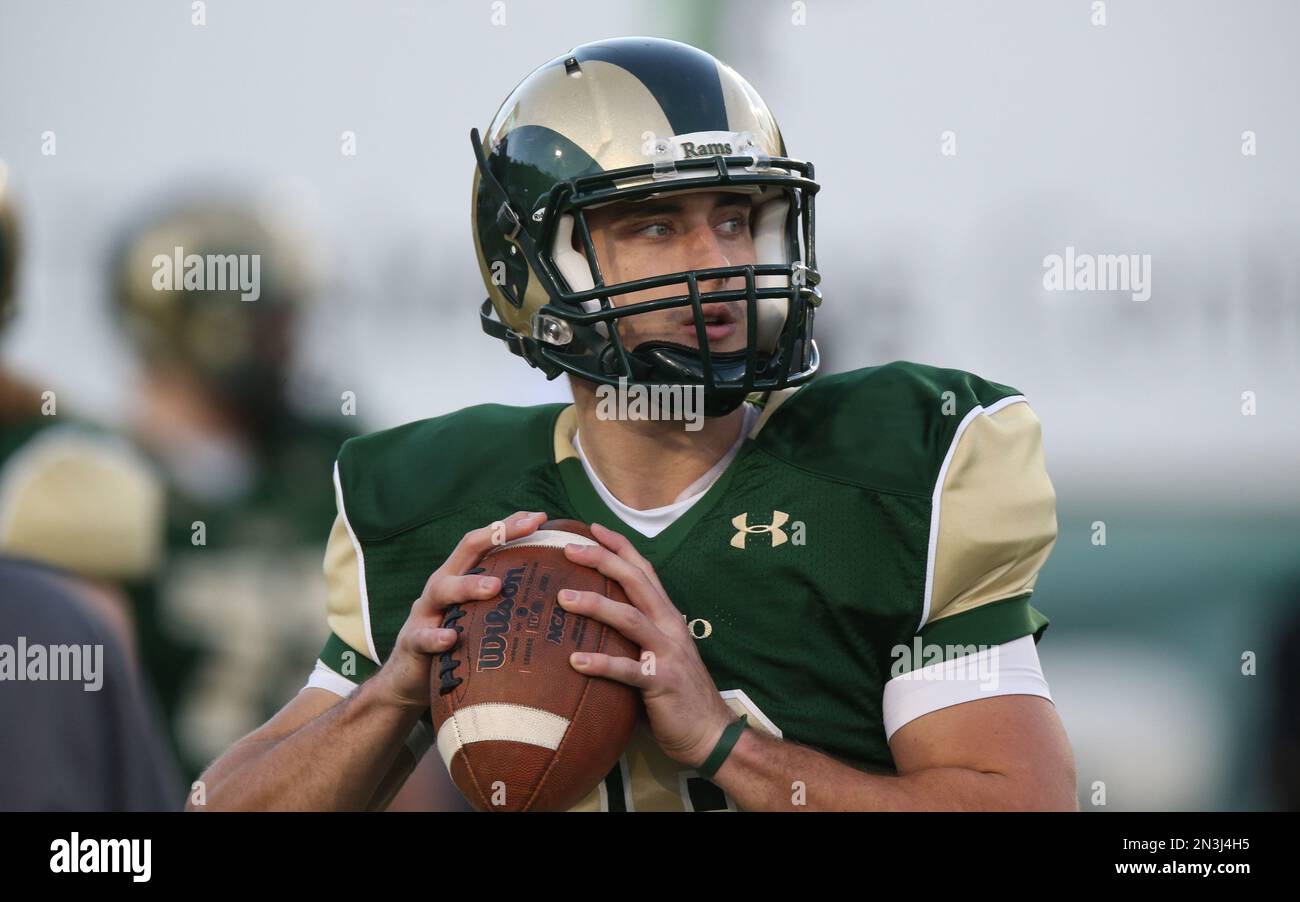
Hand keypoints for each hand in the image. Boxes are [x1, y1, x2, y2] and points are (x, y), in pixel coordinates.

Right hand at [373, 510, 548, 708]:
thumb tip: (554, 594)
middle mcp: (442, 586)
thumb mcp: (479, 617)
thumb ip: (504, 601)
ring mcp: (425, 612)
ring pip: (443, 589)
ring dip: (469, 586)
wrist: (409, 680)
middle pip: (466, 551)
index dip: (509, 526)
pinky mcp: (412, 642)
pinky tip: (450, 637)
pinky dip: (436, 636)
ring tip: (495, 586)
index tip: (540, 516)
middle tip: (528, 527)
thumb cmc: (456, 645)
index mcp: (460, 576)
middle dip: (496, 535)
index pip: (485, 542)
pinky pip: (423, 637)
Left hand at [558, 522, 736, 768]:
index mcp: (667, 616)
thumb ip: (633, 637)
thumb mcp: (657, 655)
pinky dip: (601, 663)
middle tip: (568, 548)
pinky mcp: (662, 683)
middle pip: (635, 582)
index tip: (591, 528)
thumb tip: (590, 628)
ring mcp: (668, 654)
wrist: (712, 733)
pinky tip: (575, 661)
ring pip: (630, 618)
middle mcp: (670, 627)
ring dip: (596, 605)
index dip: (619, 546)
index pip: (643, 570)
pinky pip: (628, 670)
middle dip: (602, 560)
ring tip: (563, 598)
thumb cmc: (677, 694)